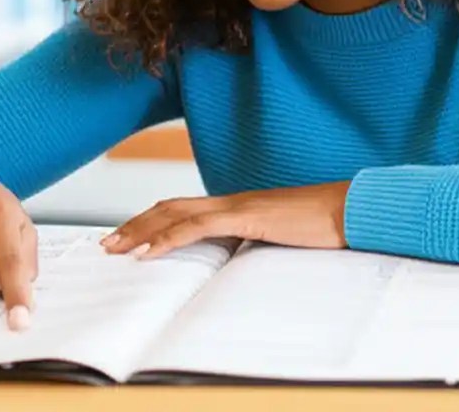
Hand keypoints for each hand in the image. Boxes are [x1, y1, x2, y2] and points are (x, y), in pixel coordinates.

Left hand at [100, 181, 351, 258]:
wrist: (350, 210)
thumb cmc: (323, 226)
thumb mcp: (281, 238)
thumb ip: (256, 243)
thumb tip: (239, 259)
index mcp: (238, 205)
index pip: (183, 208)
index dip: (152, 221)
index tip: (128, 238)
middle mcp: (231, 200)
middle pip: (169, 207)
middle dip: (135, 225)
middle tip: (108, 244)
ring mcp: (237, 205)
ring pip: (175, 213)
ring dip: (142, 231)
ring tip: (117, 248)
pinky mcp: (247, 216)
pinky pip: (199, 226)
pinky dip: (170, 238)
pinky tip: (151, 253)